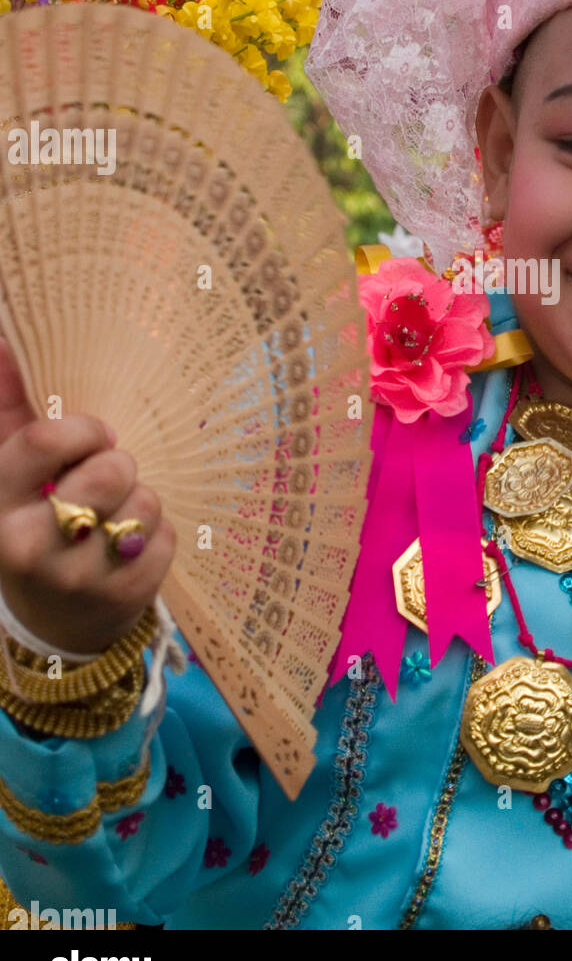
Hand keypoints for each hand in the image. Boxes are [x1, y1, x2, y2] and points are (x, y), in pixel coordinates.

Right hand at [0, 338, 176, 654]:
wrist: (52, 622)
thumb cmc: (33, 524)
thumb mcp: (11, 473)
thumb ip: (9, 405)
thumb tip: (6, 339)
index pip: (45, 440)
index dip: (83, 429)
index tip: (96, 435)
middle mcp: (31, 546)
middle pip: (110, 471)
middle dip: (119, 467)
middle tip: (107, 482)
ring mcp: (79, 578)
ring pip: (145, 503)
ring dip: (140, 502)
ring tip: (115, 518)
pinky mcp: (125, 598)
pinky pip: (166, 535)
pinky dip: (158, 534)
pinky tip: (130, 547)